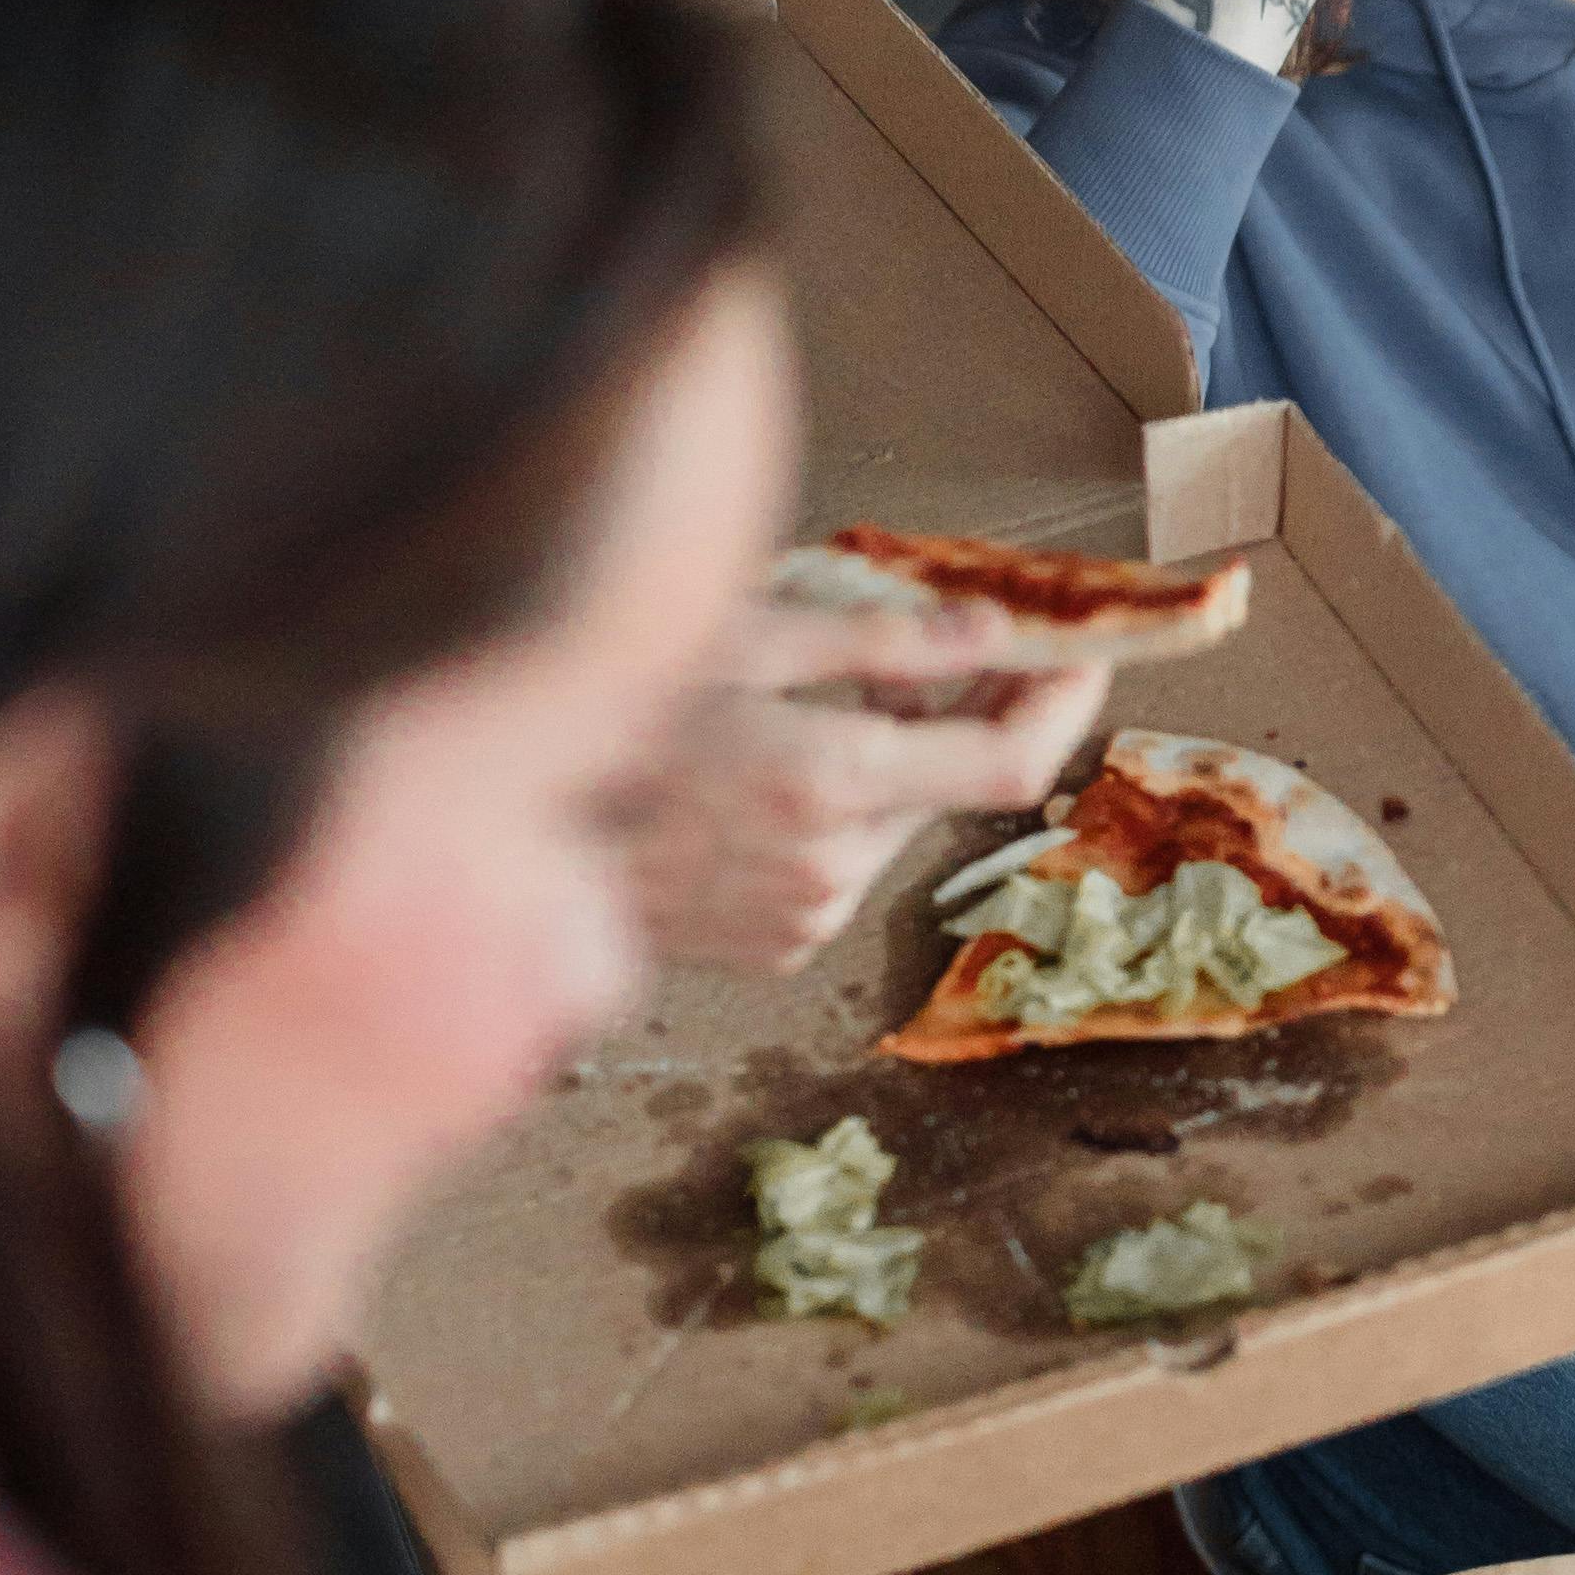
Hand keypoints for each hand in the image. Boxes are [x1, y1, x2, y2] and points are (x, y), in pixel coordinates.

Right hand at [627, 590, 1116, 976]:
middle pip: (953, 787)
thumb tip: (990, 628)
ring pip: (894, 823)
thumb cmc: (599, 717)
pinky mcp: (774, 946)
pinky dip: (832, 811)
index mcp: (826, 779)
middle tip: (945, 645)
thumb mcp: (738, 638)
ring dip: (888, 761)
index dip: (1064, 707)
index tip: (1081, 655)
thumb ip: (878, 640)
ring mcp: (802, 917)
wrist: (493, 838)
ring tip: (812, 704)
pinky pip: (840, 866)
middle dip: (965, 714)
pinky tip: (762, 775)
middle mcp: (829, 865)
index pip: (1009, 763)